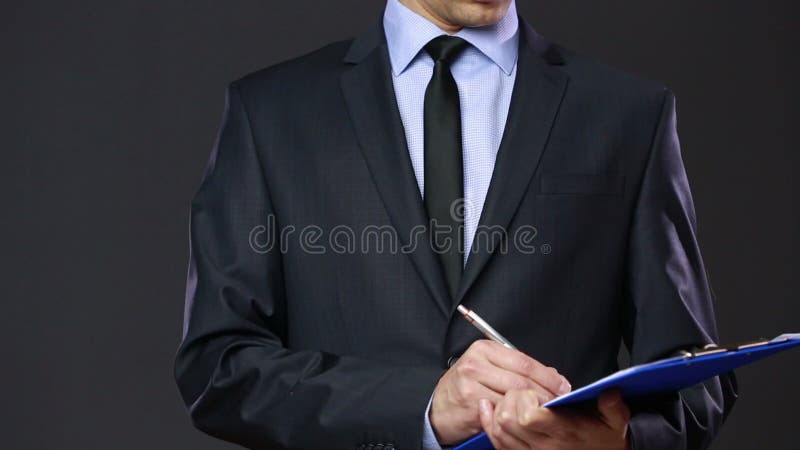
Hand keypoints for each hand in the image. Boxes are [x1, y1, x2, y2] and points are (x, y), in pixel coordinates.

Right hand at [430, 340, 571, 444]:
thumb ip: (518, 370)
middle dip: (545, 392)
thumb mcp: (489, 370)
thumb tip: (552, 376)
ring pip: (514, 394)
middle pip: (522, 378)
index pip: (524, 361)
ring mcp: (471, 382)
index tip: (562, 386)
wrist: (439, 409)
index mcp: (484, 349)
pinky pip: (502, 410)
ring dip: (534, 405)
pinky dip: (517, 415)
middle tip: (559, 401)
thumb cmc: (466, 388)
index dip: (547, 376)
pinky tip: (524, 418)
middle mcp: (476, 362)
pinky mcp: (471, 402)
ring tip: (545, 411)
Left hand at [478, 389, 630, 449]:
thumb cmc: (603, 439)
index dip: (525, 399)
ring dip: (499, 410)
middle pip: (507, 420)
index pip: (528, 416)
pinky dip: (489, 424)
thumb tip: (610, 392)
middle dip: (510, 399)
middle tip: (522, 393)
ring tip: (510, 399)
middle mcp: (543, 446)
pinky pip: (497, 442)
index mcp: (563, 432)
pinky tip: (490, 409)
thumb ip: (613, 406)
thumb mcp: (615, 421)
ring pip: (499, 430)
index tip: (534, 392)